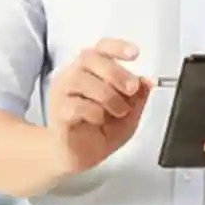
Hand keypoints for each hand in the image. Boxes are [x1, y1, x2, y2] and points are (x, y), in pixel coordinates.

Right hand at [46, 38, 152, 176]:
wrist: (75, 157)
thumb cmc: (97, 132)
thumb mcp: (128, 116)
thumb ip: (137, 99)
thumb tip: (146, 82)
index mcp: (90, 72)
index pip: (100, 48)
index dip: (117, 47)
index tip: (134, 54)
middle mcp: (73, 76)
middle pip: (90, 58)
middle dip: (116, 72)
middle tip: (131, 88)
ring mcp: (62, 92)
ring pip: (81, 79)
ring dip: (107, 96)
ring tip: (117, 111)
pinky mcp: (58, 111)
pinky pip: (76, 104)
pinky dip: (94, 113)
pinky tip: (98, 121)